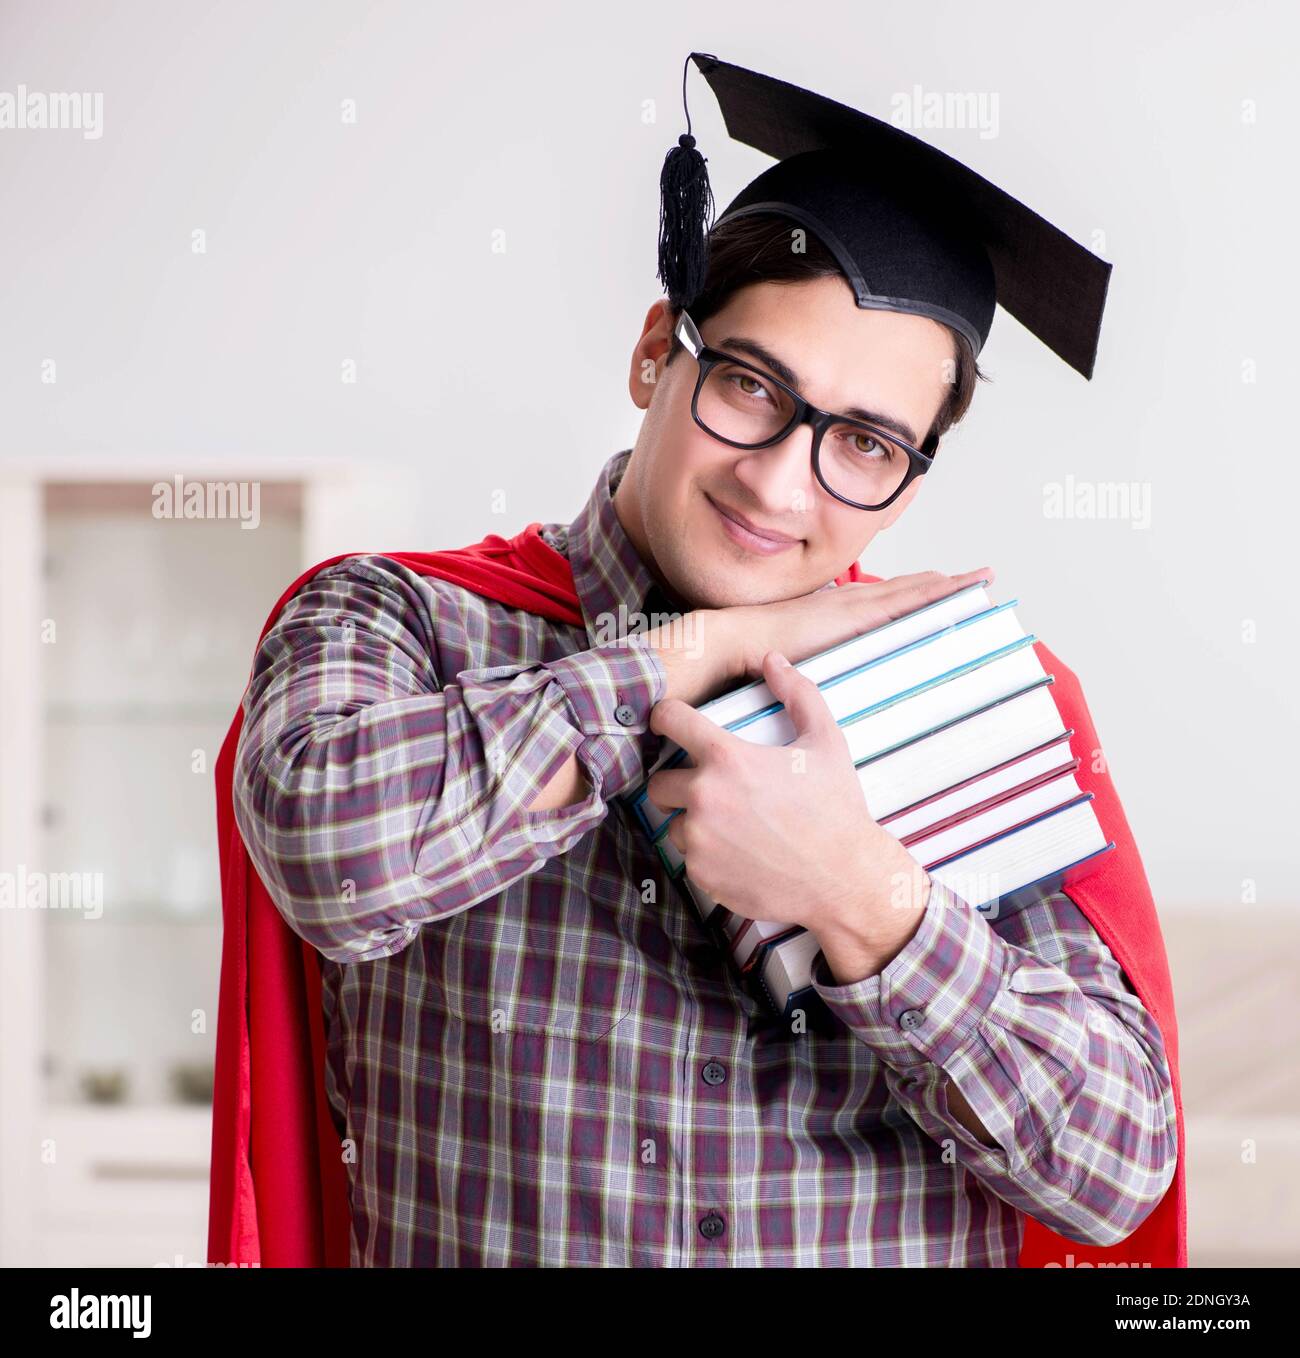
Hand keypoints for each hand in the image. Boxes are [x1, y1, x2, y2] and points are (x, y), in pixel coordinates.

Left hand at [646, 649, 930, 980]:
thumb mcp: (826, 742)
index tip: (669, 722)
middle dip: (678, 782)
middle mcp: (705, 797)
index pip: (670, 720)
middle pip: (658, 781)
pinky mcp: (702, 874)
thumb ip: (798, 694)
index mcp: (727, 759)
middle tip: (710, 789)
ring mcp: (700, 839)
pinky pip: (688, 858)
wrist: (844, 881)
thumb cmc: (836, 809)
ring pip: (673, 823)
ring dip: (693, 822)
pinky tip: (741, 852)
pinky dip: (707, 855)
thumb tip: (773, 660)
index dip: (666, 716)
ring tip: (734, 825)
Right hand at [721, 567, 993, 679]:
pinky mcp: (850, 615)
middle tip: (978, 580)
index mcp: (831, 614)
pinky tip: (953, 591)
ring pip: (910, 589)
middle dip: (941, 585)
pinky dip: (929, 594)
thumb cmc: (748, 661)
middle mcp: (844, 603)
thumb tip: (815, 695)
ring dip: (945, 585)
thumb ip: (807, 674)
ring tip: (979, 579)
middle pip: (904, 590)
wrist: (729, 645)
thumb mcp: (790, 667)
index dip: (914, 595)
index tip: (942, 593)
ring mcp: (848, 605)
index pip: (882, 601)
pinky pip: (901, 601)